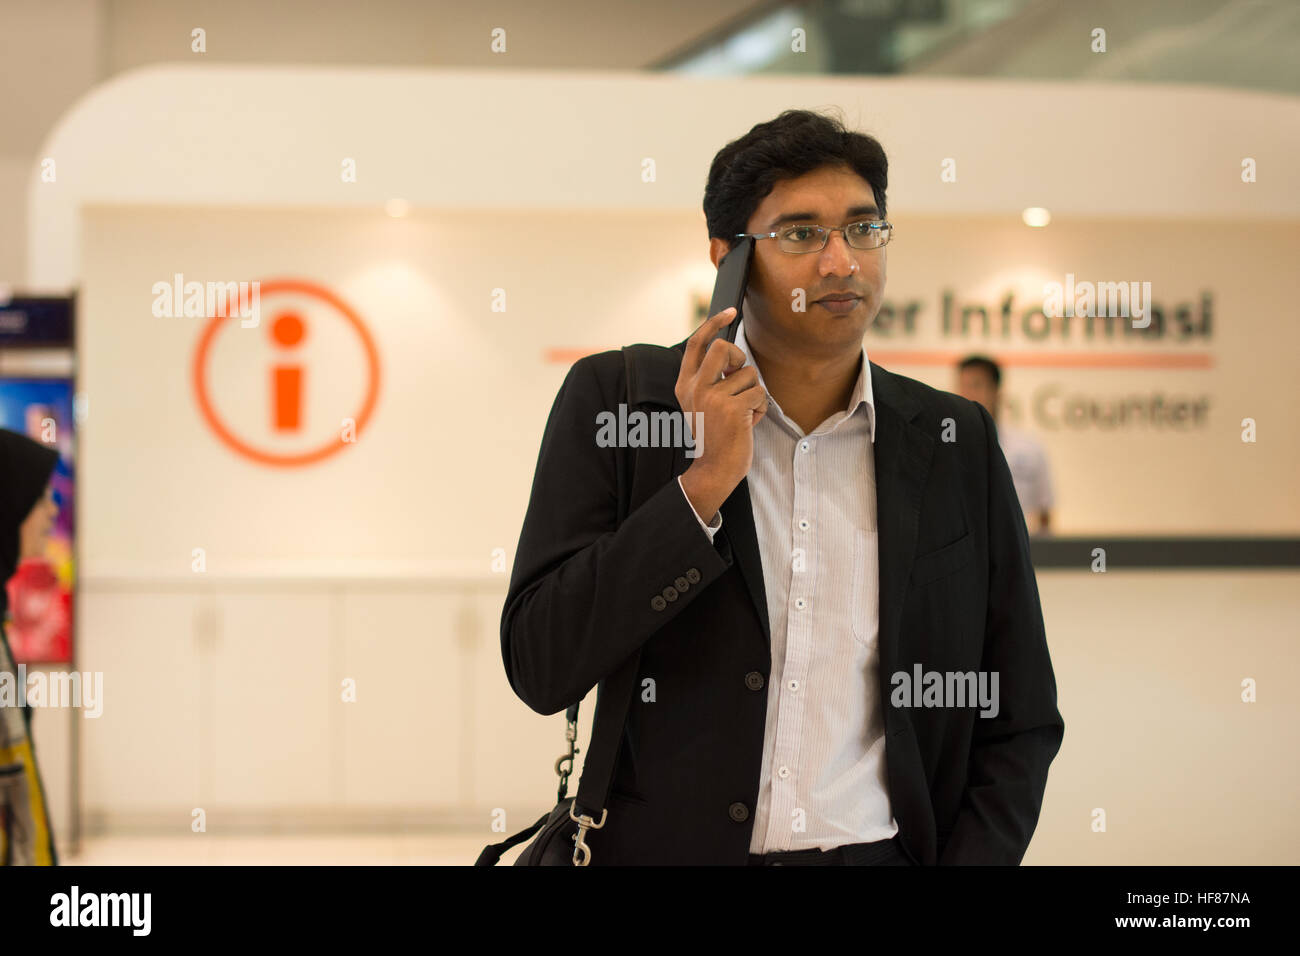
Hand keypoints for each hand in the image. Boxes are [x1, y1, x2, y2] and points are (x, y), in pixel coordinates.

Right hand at [674, 307, 767, 519]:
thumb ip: (710, 379)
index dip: (713, 323)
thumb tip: (731, 351)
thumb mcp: (702, 404)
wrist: (714, 469)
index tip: (729, 311)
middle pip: (722, 348)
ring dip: (753, 394)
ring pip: (748, 375)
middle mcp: (695, 388)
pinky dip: (759, 409)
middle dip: (738, 358)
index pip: (697, 344)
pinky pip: (759, 394)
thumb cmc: (714, 436)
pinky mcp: (732, 409)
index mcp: (685, 385)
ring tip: (742, 414)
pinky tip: (748, 423)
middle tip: (738, 376)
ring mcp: (713, 398)